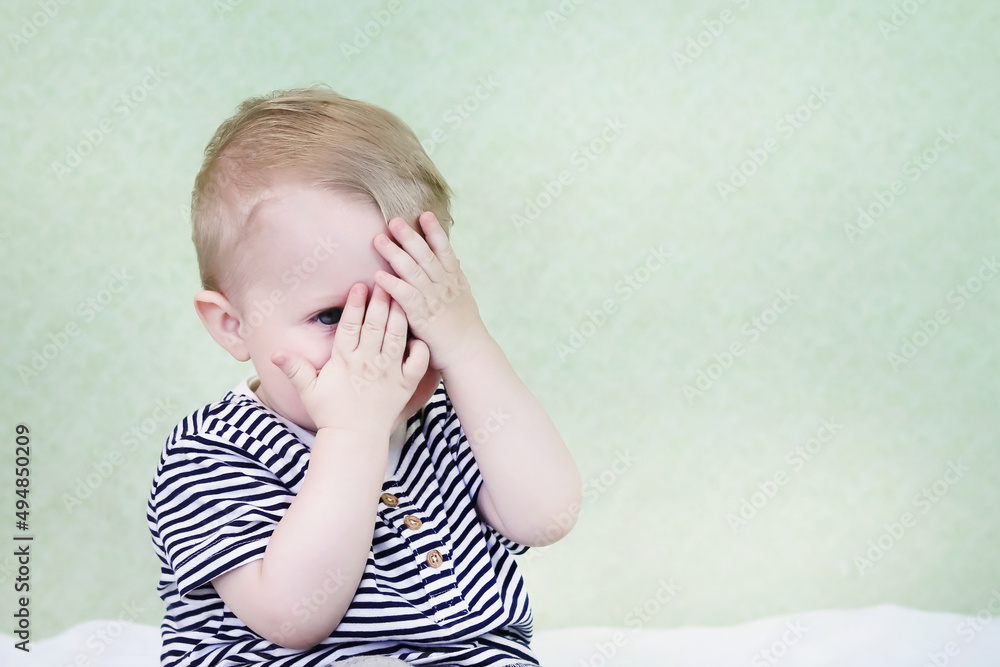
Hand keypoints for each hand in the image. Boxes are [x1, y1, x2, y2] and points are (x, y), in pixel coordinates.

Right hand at [271, 283, 428, 433]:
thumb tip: (275, 353)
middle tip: (385, 280)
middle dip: (381, 300)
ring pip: (396, 336)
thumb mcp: (308, 390)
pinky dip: (420, 347)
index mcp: (345, 360)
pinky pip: (418, 361)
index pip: (350, 325)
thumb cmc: (329, 413)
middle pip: (375, 324)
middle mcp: (368, 363)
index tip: (359, 285)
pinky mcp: (405, 384)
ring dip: (399, 315)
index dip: (355, 304)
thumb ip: (294, 369)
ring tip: (403, 295)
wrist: (355, 439)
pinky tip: (419, 333)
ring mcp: (389, 373)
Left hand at [373, 211, 491, 371]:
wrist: (468, 352)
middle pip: (425, 256)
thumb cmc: (463, 327)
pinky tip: (378, 275)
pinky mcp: (422, 316)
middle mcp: (445, 285)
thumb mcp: (463, 296)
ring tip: (378, 240)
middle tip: (393, 221)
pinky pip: (405, 296)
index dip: (434, 232)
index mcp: (454, 279)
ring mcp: (434, 299)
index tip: (425, 215)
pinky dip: (392, 284)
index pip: (444, 250)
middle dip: (409, 237)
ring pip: (412, 271)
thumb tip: (451, 258)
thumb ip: (453, 277)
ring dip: (394, 254)